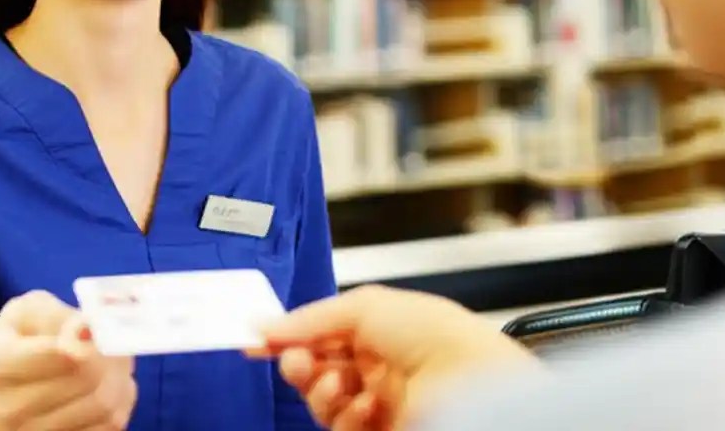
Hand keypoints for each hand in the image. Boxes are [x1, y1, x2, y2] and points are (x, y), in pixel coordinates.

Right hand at [0, 290, 136, 430]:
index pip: (67, 355)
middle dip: (115, 358)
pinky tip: (112, 391)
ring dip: (121, 382)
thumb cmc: (1, 357)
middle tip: (117, 346)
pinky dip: (119, 407)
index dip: (96, 340)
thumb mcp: (17, 320)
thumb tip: (88, 327)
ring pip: (105, 407)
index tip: (100, 331)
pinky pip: (106, 429)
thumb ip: (53, 315)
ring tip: (117, 367)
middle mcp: (13, 407)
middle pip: (91, 381)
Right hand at [250, 286, 534, 430]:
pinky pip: (341, 428)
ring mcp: (378, 404)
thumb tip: (266, 325)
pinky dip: (344, 416)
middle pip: (315, 370)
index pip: (320, 334)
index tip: (256, 341)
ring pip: (322, 404)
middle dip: (298, 365)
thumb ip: (310, 318)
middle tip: (294, 361)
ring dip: (319, 391)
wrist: (468, 378)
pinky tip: (363, 403)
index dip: (287, 337)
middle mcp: (376, 367)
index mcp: (378, 330)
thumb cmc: (433, 332)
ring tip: (333, 381)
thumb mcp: (364, 306)